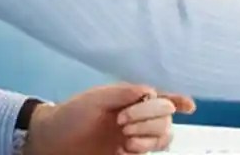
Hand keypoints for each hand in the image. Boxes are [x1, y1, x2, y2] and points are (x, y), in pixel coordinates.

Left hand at [22, 84, 195, 154]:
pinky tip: (129, 147)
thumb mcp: (95, 98)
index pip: (161, 97)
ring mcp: (134, 137)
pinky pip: (152, 150)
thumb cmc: (69, 116)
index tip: (189, 106)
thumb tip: (150, 91)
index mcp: (131, 100)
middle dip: (149, 117)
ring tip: (126, 137)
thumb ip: (124, 93)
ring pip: (164, 134)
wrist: (49, 142)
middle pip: (166, 116)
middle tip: (123, 122)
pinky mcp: (128, 154)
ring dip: (150, 133)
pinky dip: (146, 147)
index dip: (179, 100)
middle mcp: (137, 118)